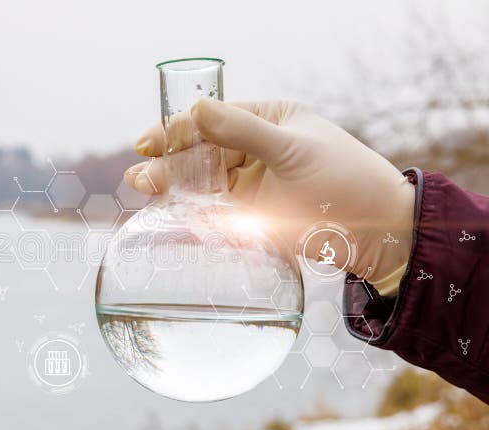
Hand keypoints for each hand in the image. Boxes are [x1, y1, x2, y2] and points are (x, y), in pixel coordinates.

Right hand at [124, 99, 414, 292]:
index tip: (148, 142)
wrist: (376, 234)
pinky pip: (210, 211)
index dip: (178, 129)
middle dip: (168, 161)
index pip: (213, 119)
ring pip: (200, 182)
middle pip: (200, 152)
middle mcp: (253, 149)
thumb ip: (243, 131)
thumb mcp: (293, 150)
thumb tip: (196, 109)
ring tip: (142, 187)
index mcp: (266, 120)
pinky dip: (188, 212)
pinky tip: (166, 212)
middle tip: (140, 174)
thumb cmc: (345, 180)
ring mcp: (248, 184)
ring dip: (171, 185)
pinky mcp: (248, 217)